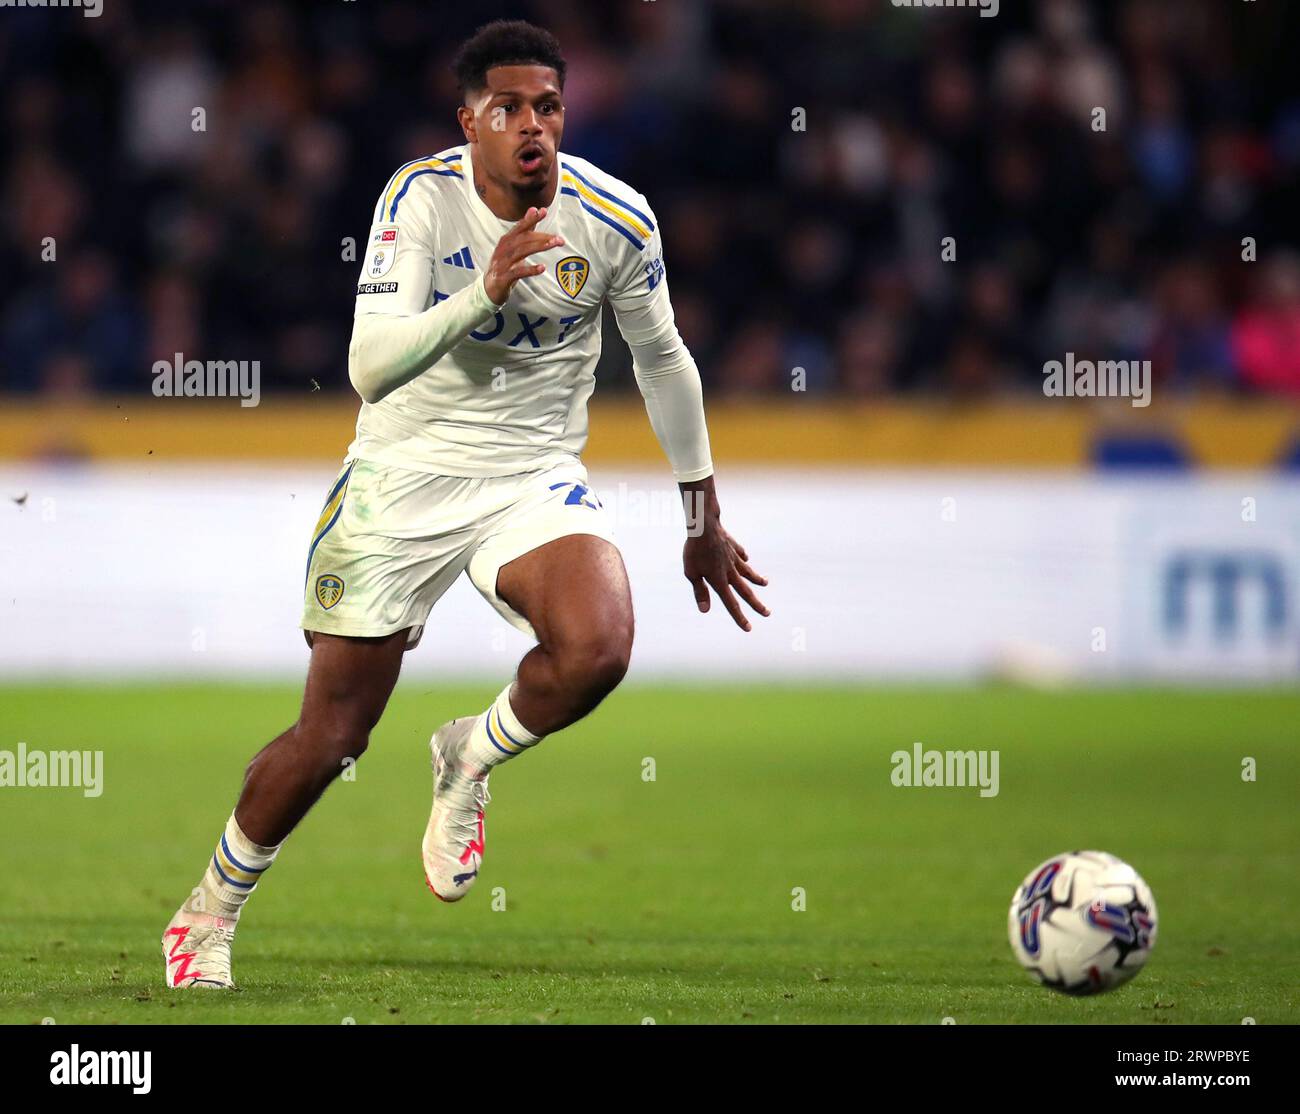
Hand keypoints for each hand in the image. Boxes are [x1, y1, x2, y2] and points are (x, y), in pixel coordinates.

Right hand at [483, 206, 563, 304]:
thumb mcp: (513, 247)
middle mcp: (503, 249)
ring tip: (553, 245)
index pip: (520, 227)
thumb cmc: (503, 266)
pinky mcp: (503, 278)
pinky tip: (542, 268)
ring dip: (538, 247)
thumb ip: (525, 229)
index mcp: (506, 241)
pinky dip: (530, 269)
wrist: (488, 289)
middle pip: (522, 239)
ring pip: (521, 252)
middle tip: (558, 238)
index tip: (543, 211)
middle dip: (541, 237)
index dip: (531, 219)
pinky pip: (518, 272)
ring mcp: (502, 263)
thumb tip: (534, 210)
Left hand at [681, 479, 769, 631]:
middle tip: (768, 613)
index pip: (731, 604)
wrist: (704, 526)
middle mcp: (730, 571)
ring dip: (757, 579)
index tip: (749, 628)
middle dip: (756, 604)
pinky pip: (740, 554)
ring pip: (748, 571)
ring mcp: (733, 558)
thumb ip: (700, 591)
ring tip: (766, 583)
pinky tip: (747, 559)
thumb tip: (705, 610)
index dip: (739, 618)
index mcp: (719, 581)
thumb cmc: (694, 551)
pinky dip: (744, 559)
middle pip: (746, 591)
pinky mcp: (733, 546)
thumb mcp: (692, 573)